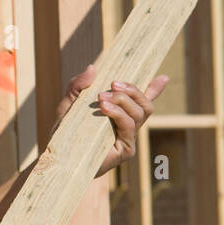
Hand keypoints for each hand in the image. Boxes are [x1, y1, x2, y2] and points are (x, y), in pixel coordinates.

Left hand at [51, 64, 168, 177]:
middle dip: (132, 90)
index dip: (155, 89)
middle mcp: (128, 126)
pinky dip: (119, 114)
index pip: (142, 101)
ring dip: (123, 100)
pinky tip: (105, 108)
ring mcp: (128, 139)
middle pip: (145, 104)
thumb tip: (93, 68)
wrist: (59, 157)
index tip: (164, 77)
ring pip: (140, 113)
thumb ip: (79, 85)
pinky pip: (129, 126)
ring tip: (102, 98)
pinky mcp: (125, 150)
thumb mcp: (70, 103)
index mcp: (120, 114)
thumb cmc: (66, 131)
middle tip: (112, 84)